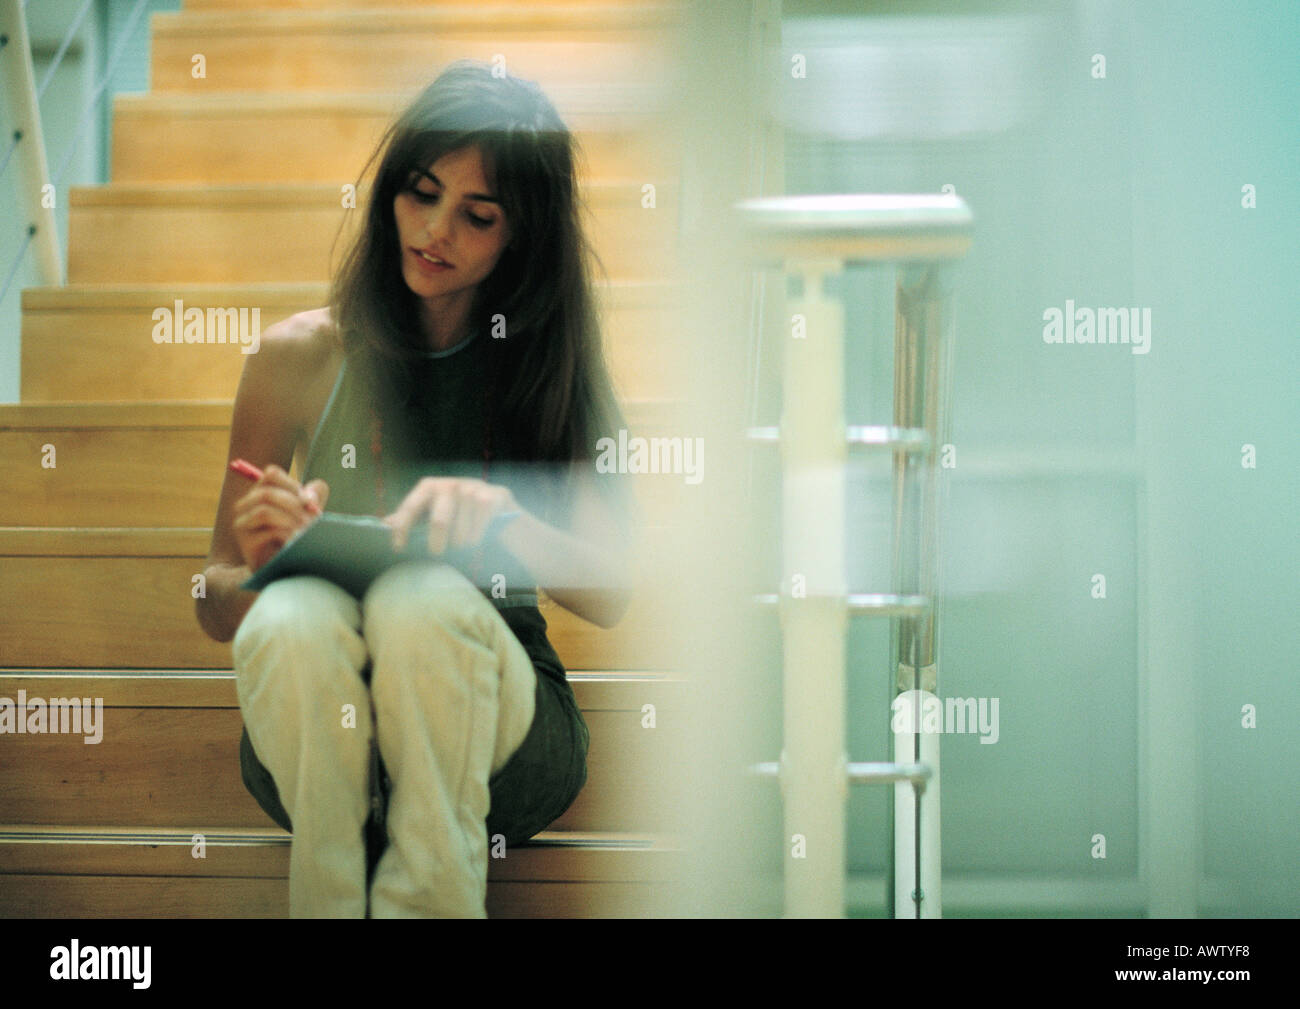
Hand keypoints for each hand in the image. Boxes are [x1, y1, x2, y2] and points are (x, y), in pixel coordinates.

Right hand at [232, 463, 329, 571]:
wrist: (285, 567)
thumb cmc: (296, 535)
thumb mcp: (308, 512)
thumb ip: (313, 497)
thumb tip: (311, 495)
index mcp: (261, 493)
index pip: (271, 474)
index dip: (292, 483)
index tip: (309, 499)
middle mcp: (246, 506)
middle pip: (267, 493)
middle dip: (294, 504)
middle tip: (312, 516)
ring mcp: (243, 524)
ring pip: (264, 511)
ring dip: (290, 519)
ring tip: (305, 529)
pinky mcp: (246, 543)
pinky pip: (267, 532)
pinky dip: (287, 534)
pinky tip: (297, 540)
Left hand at [384, 477, 517, 553]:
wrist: (495, 503)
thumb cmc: (455, 510)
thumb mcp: (431, 509)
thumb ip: (409, 517)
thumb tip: (382, 524)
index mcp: (429, 486)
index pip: (411, 507)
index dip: (403, 529)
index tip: (398, 548)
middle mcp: (449, 484)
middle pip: (440, 521)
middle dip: (437, 543)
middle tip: (436, 554)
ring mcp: (472, 489)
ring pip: (462, 530)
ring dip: (461, 543)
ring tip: (461, 543)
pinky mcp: (491, 497)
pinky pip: (479, 529)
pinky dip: (477, 538)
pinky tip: (477, 536)